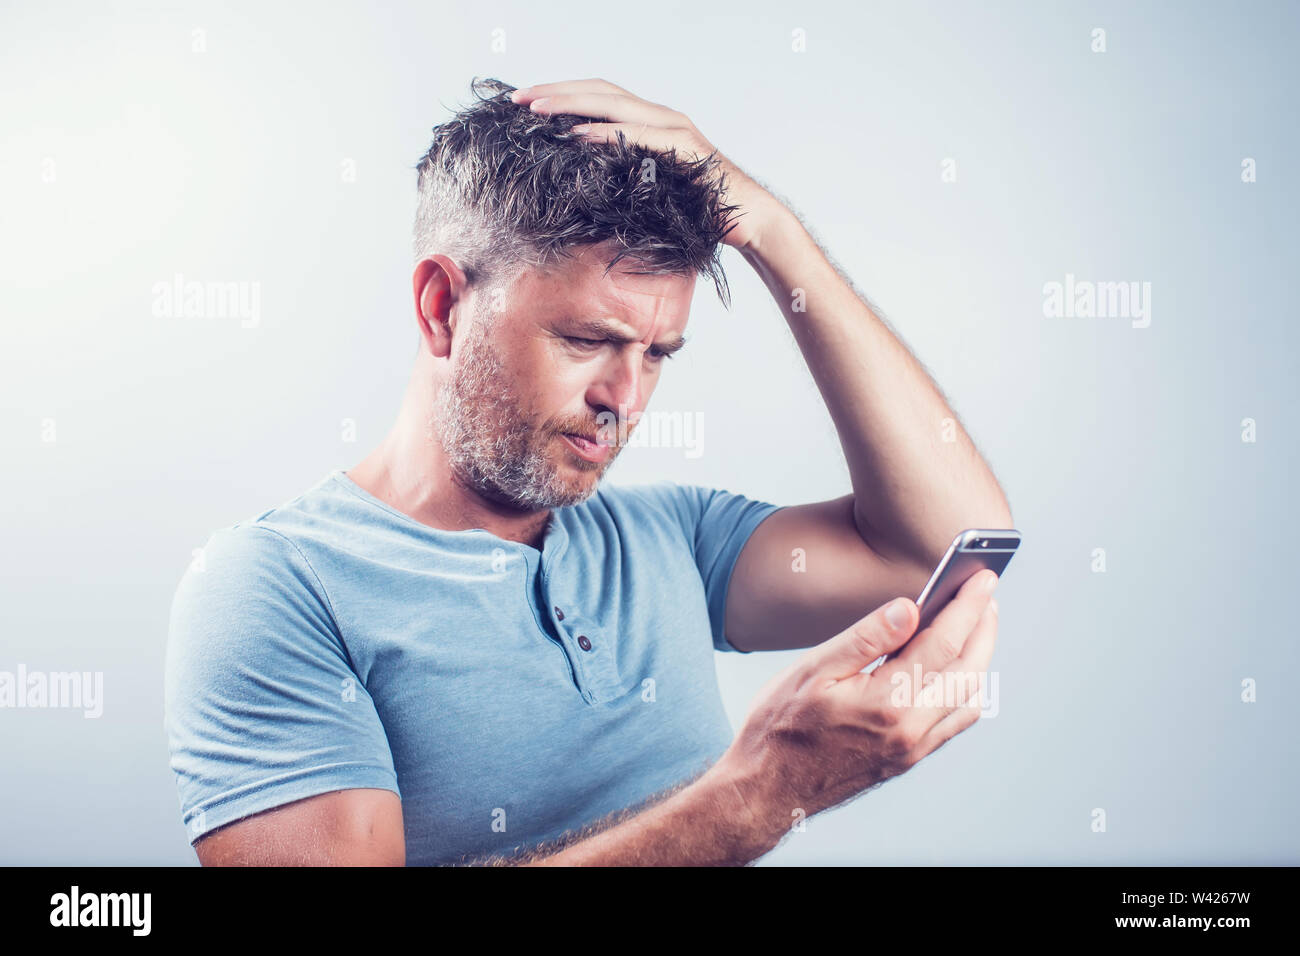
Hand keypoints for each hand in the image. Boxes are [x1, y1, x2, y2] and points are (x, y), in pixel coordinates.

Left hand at [510, 78, 777, 251]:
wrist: (749, 220)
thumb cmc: (699, 211)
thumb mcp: (650, 190)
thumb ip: (622, 178)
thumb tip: (581, 186)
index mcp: (650, 122)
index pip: (598, 97)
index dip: (561, 95)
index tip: (522, 102)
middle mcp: (661, 116)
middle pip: (600, 91)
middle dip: (556, 93)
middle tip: (518, 99)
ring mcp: (676, 128)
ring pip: (616, 104)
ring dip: (573, 105)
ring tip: (538, 111)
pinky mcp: (686, 148)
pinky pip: (640, 135)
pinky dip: (607, 133)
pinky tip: (578, 136)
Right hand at [715, 569, 999, 839]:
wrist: (767, 791)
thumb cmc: (780, 727)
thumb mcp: (813, 670)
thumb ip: (866, 638)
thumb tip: (909, 608)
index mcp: (887, 702)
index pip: (943, 643)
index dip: (967, 606)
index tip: (983, 577)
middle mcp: (910, 729)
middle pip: (969, 670)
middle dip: (983, 628)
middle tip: (985, 595)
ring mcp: (913, 749)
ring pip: (969, 698)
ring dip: (978, 658)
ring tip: (974, 625)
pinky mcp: (909, 759)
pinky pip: (954, 721)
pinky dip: (965, 688)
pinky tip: (955, 670)